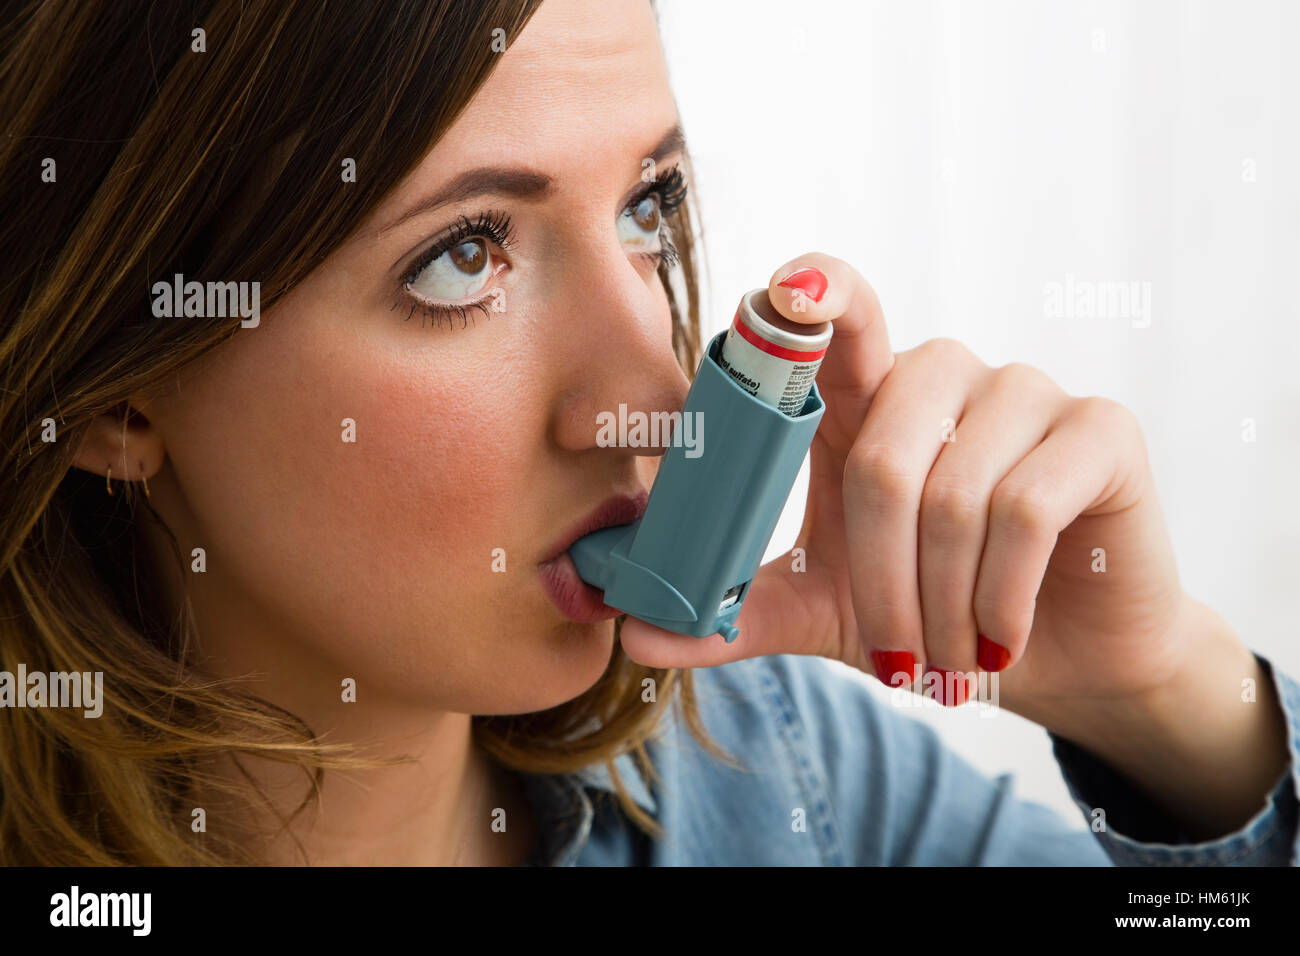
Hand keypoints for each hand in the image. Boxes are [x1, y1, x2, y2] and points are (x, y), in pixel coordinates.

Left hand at [624, 252, 1180, 703]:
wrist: (1058, 656)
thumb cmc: (931, 612)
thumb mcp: (826, 613)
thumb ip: (737, 614)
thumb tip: (632, 632)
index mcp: (868, 399)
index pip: (837, 315)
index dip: (811, 294)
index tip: (782, 294)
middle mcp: (945, 376)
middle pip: (880, 452)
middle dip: (880, 583)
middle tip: (895, 657)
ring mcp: (1027, 393)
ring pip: (953, 490)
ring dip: (940, 601)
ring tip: (948, 654)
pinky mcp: (1101, 430)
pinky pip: (1027, 507)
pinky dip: (1000, 596)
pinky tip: (1000, 639)